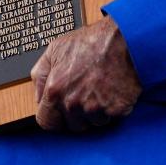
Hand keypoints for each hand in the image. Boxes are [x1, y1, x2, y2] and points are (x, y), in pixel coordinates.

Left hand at [30, 16, 141, 131]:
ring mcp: (97, 108)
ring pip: (95, 123)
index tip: (62, 112)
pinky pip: (114, 117)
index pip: (48, 123)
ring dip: (98, 112)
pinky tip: (115, 90)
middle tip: (87, 95)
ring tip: (103, 90)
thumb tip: (38, 97)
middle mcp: (74, 103)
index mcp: (55, 91)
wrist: (127, 38)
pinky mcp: (118, 109)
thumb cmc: (93, 41)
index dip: (55, 118)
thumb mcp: (55, 50)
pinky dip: (115, 107)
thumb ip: (40, 76)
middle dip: (79, 115)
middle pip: (73, 126)